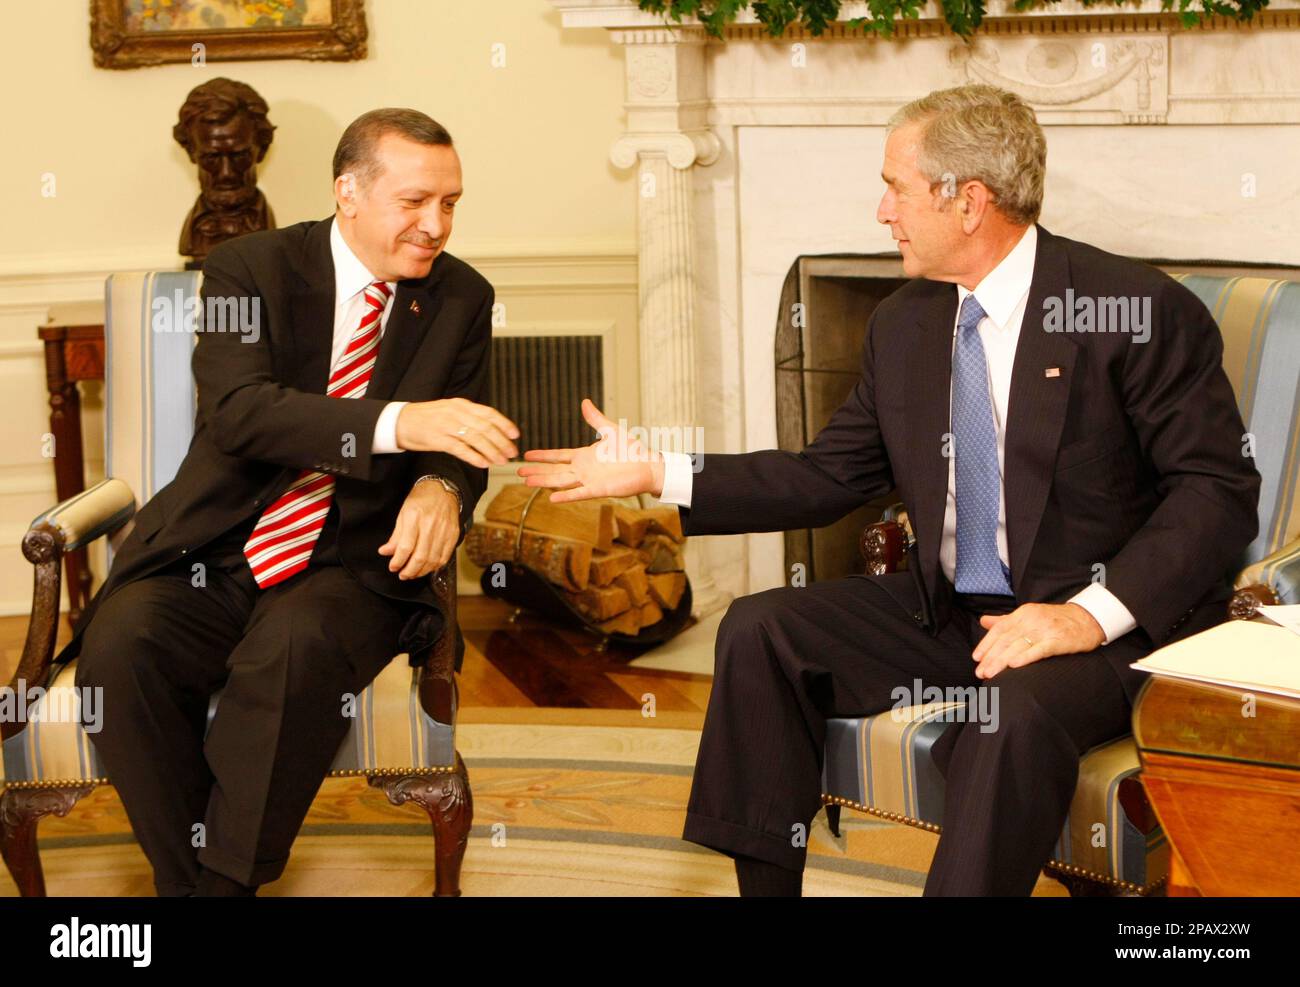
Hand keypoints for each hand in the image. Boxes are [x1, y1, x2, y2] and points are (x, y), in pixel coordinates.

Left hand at [377, 478, 459, 579]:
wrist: (442, 489)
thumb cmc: (421, 499)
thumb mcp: (403, 513)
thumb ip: (396, 535)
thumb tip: (386, 552)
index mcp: (415, 517)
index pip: (406, 547)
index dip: (398, 561)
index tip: (393, 567)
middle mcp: (430, 525)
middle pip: (420, 557)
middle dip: (409, 571)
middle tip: (402, 575)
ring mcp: (444, 531)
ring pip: (433, 560)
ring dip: (421, 571)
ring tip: (413, 573)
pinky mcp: (453, 535)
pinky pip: (444, 557)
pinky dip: (435, 566)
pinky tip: (427, 568)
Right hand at [395, 398, 519, 467]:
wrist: (399, 421)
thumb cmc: (426, 418)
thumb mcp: (449, 410)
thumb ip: (468, 416)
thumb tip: (490, 428)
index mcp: (461, 404)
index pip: (489, 413)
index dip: (504, 424)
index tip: (515, 435)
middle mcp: (456, 413)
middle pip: (486, 428)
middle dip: (502, 442)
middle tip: (512, 453)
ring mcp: (447, 426)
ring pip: (476, 439)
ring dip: (492, 452)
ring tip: (501, 461)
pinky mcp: (438, 440)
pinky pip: (461, 450)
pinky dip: (474, 457)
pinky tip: (484, 464)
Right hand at [517, 398, 663, 502]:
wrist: (648, 466)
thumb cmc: (632, 450)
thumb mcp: (610, 431)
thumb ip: (595, 419)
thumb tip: (584, 402)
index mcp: (584, 456)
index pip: (558, 456)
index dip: (542, 456)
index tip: (527, 455)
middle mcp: (583, 469)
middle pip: (554, 470)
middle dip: (536, 470)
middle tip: (518, 471)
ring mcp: (589, 480)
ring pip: (561, 481)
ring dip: (544, 482)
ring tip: (527, 482)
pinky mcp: (598, 490)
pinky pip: (578, 493)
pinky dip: (566, 495)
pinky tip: (551, 498)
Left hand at [972, 603, 1105, 679]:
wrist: (1088, 618)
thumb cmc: (1055, 619)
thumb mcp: (1029, 615)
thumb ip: (1005, 620)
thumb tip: (983, 621)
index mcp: (1023, 613)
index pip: (999, 629)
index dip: (986, 644)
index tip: (976, 658)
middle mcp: (1031, 620)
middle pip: (1006, 639)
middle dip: (991, 657)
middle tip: (980, 672)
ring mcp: (1045, 630)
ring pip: (1018, 646)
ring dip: (1002, 661)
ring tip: (990, 674)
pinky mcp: (1058, 640)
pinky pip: (1039, 649)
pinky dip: (1025, 657)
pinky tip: (1014, 665)